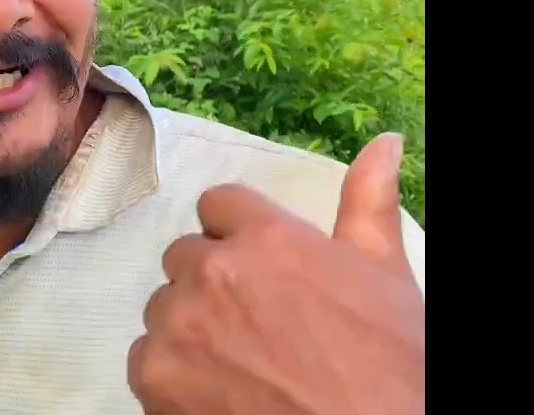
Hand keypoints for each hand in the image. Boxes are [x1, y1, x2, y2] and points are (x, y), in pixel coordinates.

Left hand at [127, 132, 424, 414]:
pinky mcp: (154, 376)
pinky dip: (173, 376)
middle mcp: (213, 271)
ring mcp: (179, 324)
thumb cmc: (388, 367)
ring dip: (190, 330)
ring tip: (241, 365)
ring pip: (164, 309)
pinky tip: (218, 393)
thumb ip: (368, 203)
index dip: (236, 236)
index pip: (216, 205)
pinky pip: (145, 357)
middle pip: (185, 258)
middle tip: (256, 327)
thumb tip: (383, 142)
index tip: (258, 269)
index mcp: (268, 237)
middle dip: (212, 284)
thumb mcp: (387, 276)